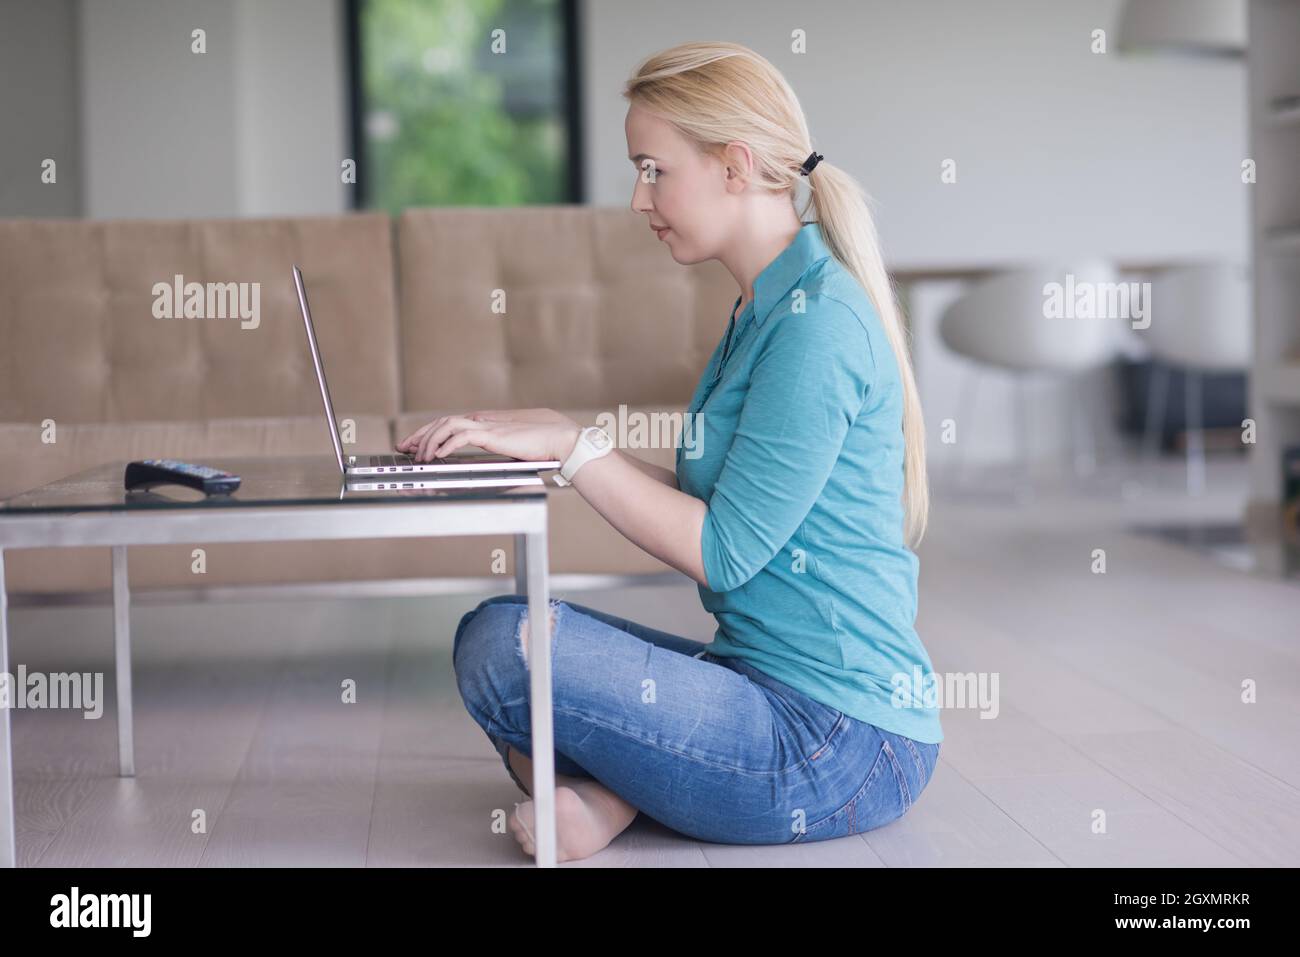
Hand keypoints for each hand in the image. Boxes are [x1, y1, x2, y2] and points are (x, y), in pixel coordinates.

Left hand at [396, 409, 580, 463]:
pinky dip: (447, 444)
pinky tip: (439, 455)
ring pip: (447, 425)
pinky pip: (462, 436)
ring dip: (430, 441)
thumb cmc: (548, 443)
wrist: (563, 439)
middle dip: (420, 434)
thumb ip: (504, 447)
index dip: (431, 432)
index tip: (416, 443)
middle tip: (405, 447)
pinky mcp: (493, 434)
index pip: (451, 423)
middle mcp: (485, 420)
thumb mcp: (518, 446)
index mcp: (489, 422)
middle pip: (442, 421)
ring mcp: (488, 425)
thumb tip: (497, 453)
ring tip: (420, 456)